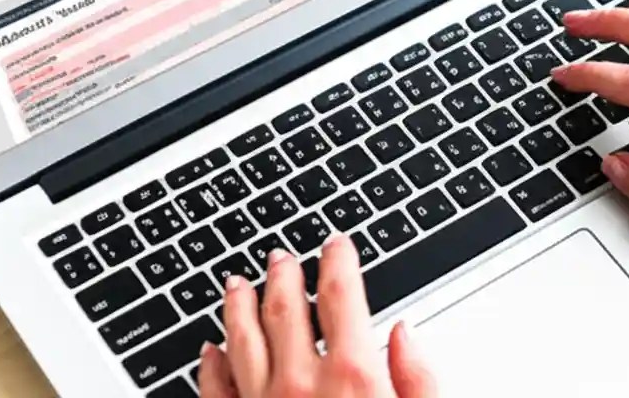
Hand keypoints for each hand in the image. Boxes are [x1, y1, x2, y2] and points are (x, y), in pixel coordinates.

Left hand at [199, 235, 436, 397]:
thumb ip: (419, 379)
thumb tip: (406, 335)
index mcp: (354, 377)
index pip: (341, 298)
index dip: (339, 262)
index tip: (336, 244)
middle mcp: (302, 385)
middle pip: (284, 310)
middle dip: (282, 276)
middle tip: (279, 257)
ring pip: (242, 341)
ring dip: (238, 307)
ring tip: (236, 284)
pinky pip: (215, 390)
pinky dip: (210, 366)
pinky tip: (210, 350)